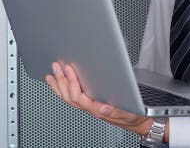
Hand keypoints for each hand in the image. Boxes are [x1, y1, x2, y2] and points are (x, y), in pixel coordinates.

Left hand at [45, 62, 165, 138]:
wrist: (137, 122)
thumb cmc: (133, 116)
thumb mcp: (128, 113)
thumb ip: (115, 111)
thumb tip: (103, 107)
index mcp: (97, 110)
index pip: (78, 97)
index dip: (71, 83)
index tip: (68, 69)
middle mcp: (90, 109)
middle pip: (69, 96)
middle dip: (61, 81)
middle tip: (56, 66)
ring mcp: (88, 107)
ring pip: (68, 98)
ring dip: (59, 85)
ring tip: (52, 74)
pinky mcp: (90, 104)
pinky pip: (72, 98)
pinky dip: (63, 89)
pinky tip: (60, 83)